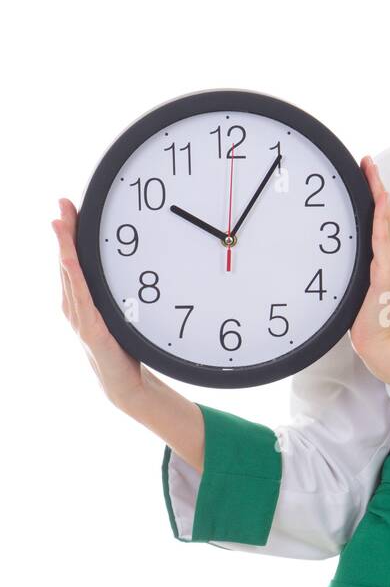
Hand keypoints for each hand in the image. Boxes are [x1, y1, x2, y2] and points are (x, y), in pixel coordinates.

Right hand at [51, 197, 147, 410]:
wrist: (127, 383)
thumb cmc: (126, 348)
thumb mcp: (123, 312)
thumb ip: (120, 290)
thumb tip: (131, 264)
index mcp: (82, 299)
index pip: (74, 259)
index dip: (70, 232)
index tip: (69, 206)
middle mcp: (75, 306)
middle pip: (67, 261)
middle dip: (64, 231)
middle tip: (63, 203)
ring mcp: (79, 318)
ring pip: (69, 275)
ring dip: (65, 247)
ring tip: (61, 222)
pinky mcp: (91, 330)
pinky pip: (81, 298)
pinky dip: (74, 277)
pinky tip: (70, 260)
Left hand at [351, 157, 389, 376]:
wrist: (378, 342)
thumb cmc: (365, 318)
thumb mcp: (352, 285)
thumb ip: (348, 267)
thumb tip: (328, 253)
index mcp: (379, 256)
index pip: (376, 217)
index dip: (371, 192)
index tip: (363, 170)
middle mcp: (387, 257)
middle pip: (383, 214)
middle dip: (376, 185)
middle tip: (368, 161)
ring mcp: (389, 265)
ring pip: (385, 225)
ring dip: (380, 199)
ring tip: (375, 177)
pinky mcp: (386, 277)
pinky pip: (385, 247)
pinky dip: (384, 227)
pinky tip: (382, 211)